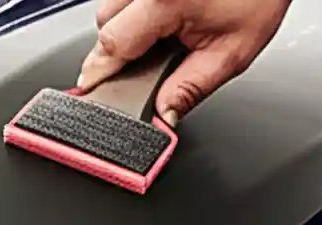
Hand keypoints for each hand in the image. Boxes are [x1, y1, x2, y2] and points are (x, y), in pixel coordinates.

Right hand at [79, 0, 291, 124]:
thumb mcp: (231, 54)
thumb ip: (191, 88)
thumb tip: (163, 116)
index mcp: (164, 1)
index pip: (113, 43)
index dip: (100, 72)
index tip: (90, 90)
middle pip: (104, 24)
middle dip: (118, 50)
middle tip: (148, 64)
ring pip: (110, 6)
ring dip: (125, 27)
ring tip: (162, 36)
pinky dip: (133, 10)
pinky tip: (162, 17)